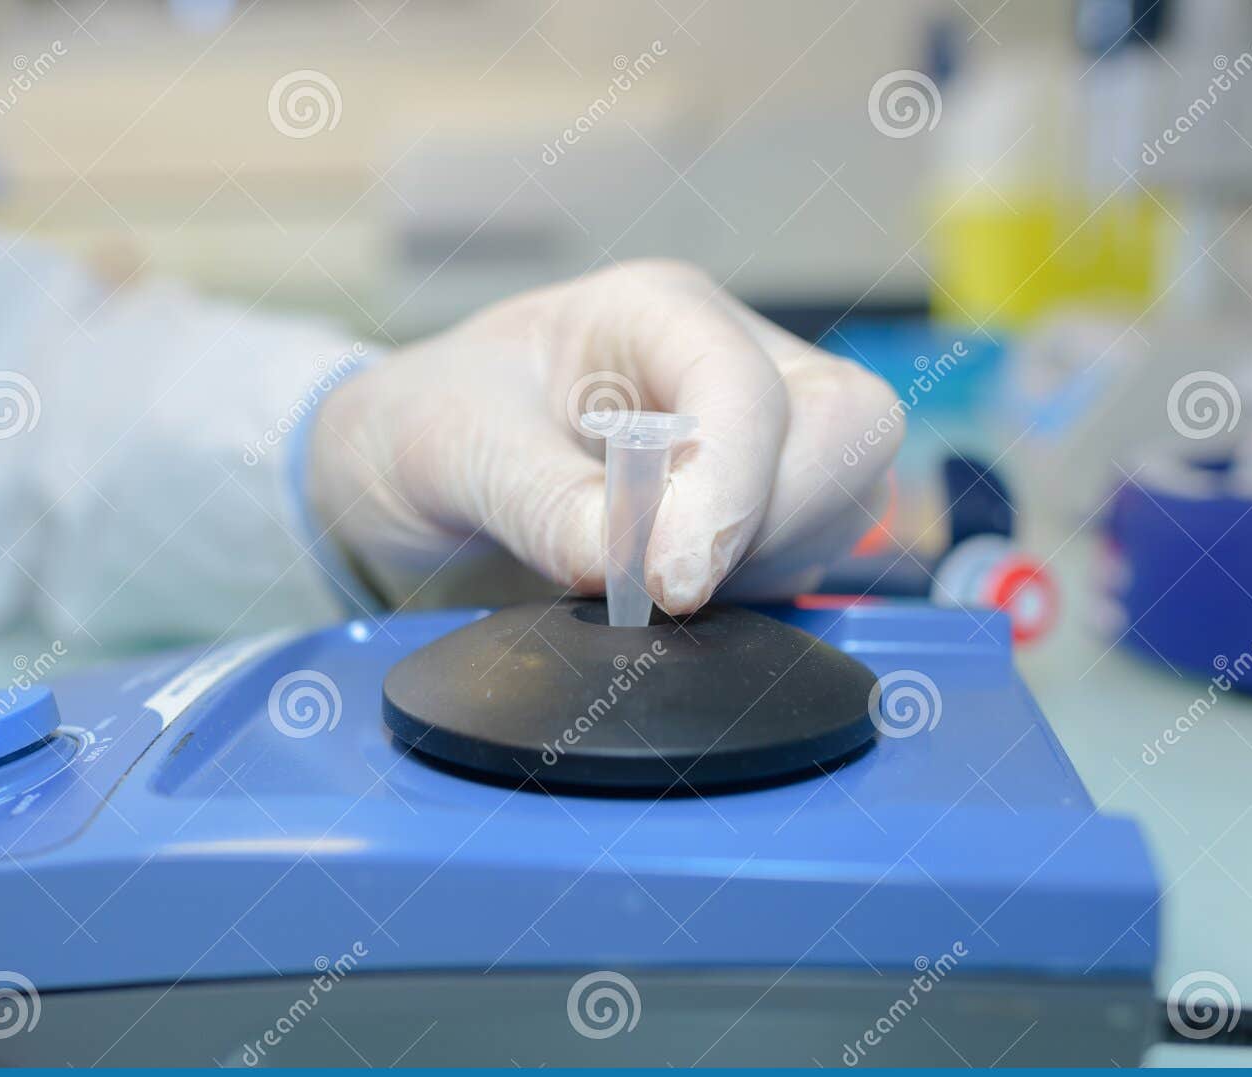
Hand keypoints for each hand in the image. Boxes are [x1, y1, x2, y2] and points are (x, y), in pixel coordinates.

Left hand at [311, 260, 900, 611]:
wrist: (406, 464)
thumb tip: (630, 564)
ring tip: (646, 585)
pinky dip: (754, 590)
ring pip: (843, 497)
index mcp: (652, 311)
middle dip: (773, 522)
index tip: (675, 582)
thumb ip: (544, 504)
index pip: (744, 384)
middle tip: (666, 587)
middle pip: (845, 427)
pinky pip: (806, 551)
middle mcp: (722, 355)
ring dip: (762, 564)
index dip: (729, 486)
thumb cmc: (427, 424)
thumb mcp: (456, 453)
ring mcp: (753, 430)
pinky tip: (667, 591)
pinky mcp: (757, 502)